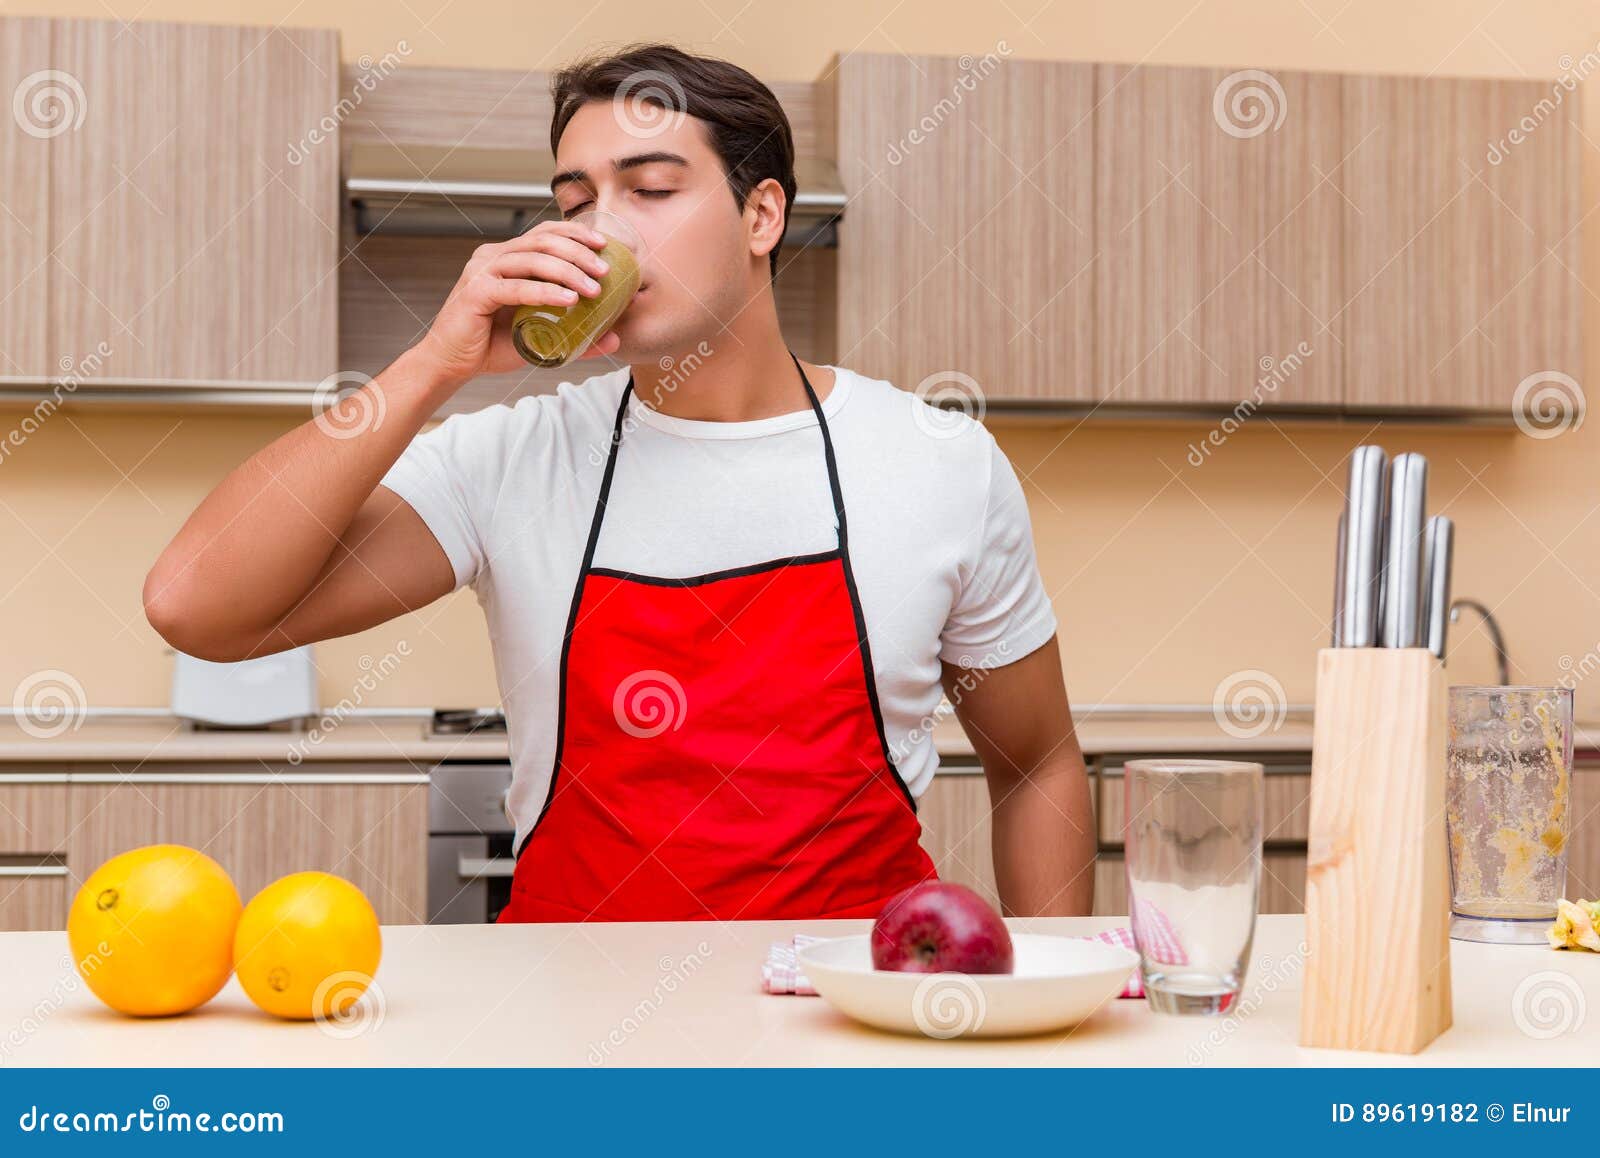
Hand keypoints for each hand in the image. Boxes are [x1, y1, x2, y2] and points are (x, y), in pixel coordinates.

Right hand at [412, 218, 623, 386]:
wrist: (452, 364)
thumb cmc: (494, 346)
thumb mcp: (541, 336)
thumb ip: (576, 334)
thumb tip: (615, 337)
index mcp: (506, 257)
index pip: (544, 233)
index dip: (574, 234)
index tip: (604, 245)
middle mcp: (493, 257)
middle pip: (542, 241)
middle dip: (578, 252)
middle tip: (604, 270)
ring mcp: (482, 271)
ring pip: (532, 260)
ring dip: (568, 271)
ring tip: (593, 289)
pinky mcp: (476, 292)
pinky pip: (516, 287)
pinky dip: (545, 292)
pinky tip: (568, 299)